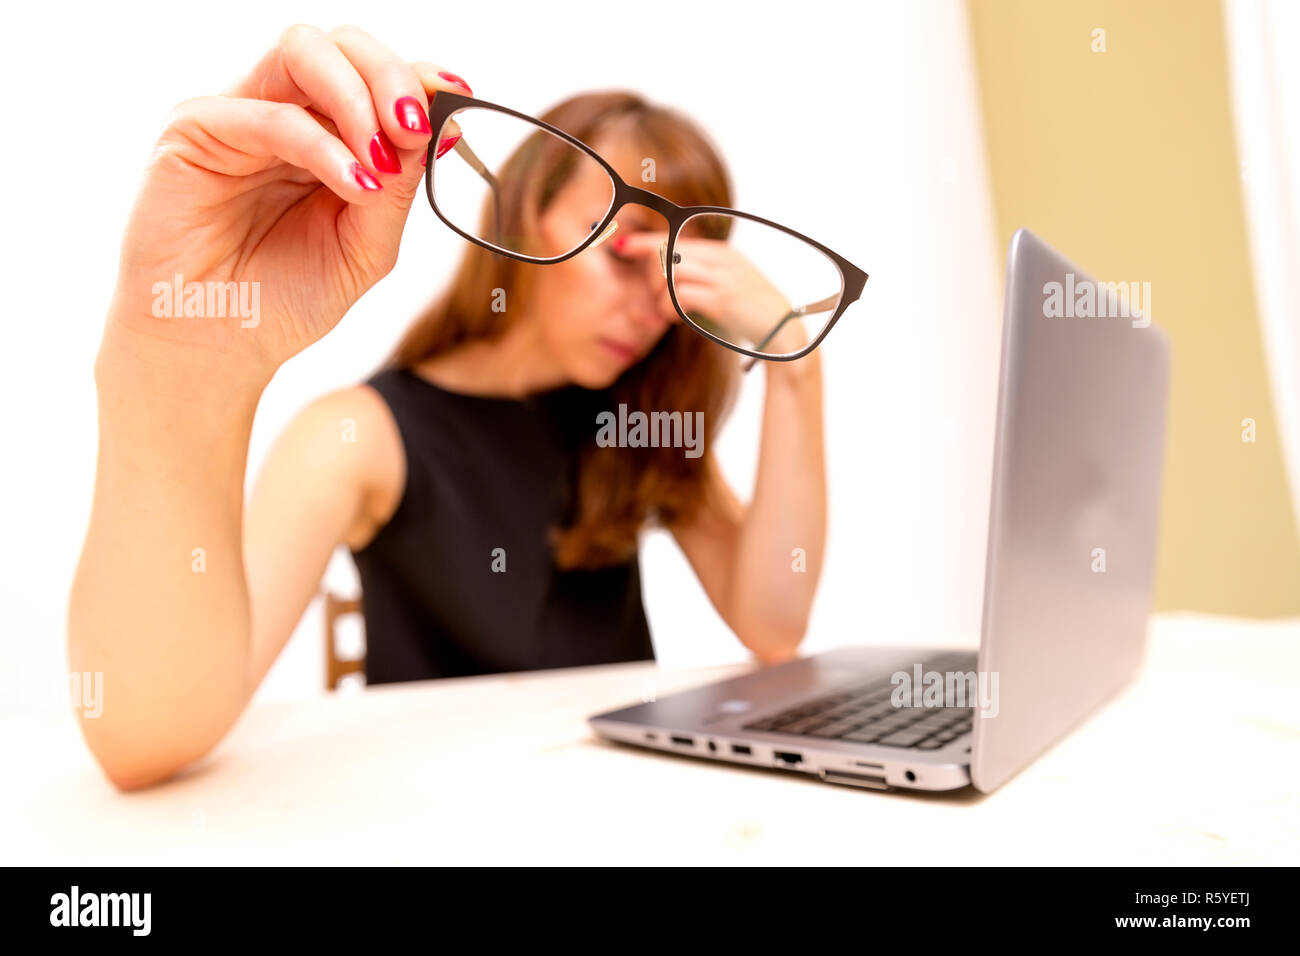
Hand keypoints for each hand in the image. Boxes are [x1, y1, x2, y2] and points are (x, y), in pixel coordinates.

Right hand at [102, 24, 468, 390]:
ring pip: (303, 51)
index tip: (459, 96)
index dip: (418, 78)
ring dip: (358, 96)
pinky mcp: (195, 130)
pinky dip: (322, 146)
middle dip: (391, 76)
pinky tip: (354, 186)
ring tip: (384, 157)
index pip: (375, 77)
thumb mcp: (366, 248)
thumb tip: (439, 127)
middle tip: (416, 125)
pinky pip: (269, 114)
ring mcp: (238, 115)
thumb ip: (399, 188)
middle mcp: (284, 113)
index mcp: (327, 137)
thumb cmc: (285, 300)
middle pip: (342, 45)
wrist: (216, 348)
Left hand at [616, 232, 804, 353]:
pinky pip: (679, 296)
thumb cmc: (751, 314)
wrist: (784, 332)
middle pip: (667, 252)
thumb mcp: (728, 285)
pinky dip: (668, 309)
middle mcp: (721, 259)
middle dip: (650, 276)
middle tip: (654, 298)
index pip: (675, 237)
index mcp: (721, 253)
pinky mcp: (721, 300)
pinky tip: (673, 319)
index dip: (645, 241)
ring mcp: (722, 278)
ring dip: (659, 295)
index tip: (622, 246)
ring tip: (666, 312)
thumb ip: (703, 275)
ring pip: (670, 273)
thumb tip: (668, 274)